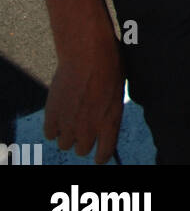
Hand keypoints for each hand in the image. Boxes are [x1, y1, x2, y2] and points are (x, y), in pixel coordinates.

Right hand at [44, 35, 124, 164]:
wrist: (87, 52)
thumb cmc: (108, 64)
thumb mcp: (118, 90)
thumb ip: (110, 111)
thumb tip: (103, 121)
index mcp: (111, 122)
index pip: (105, 153)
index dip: (101, 157)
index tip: (98, 157)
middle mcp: (90, 128)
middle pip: (82, 150)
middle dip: (82, 141)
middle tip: (81, 127)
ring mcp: (70, 124)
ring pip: (64, 144)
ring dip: (67, 134)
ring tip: (69, 117)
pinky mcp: (53, 115)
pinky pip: (50, 133)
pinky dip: (53, 126)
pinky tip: (58, 115)